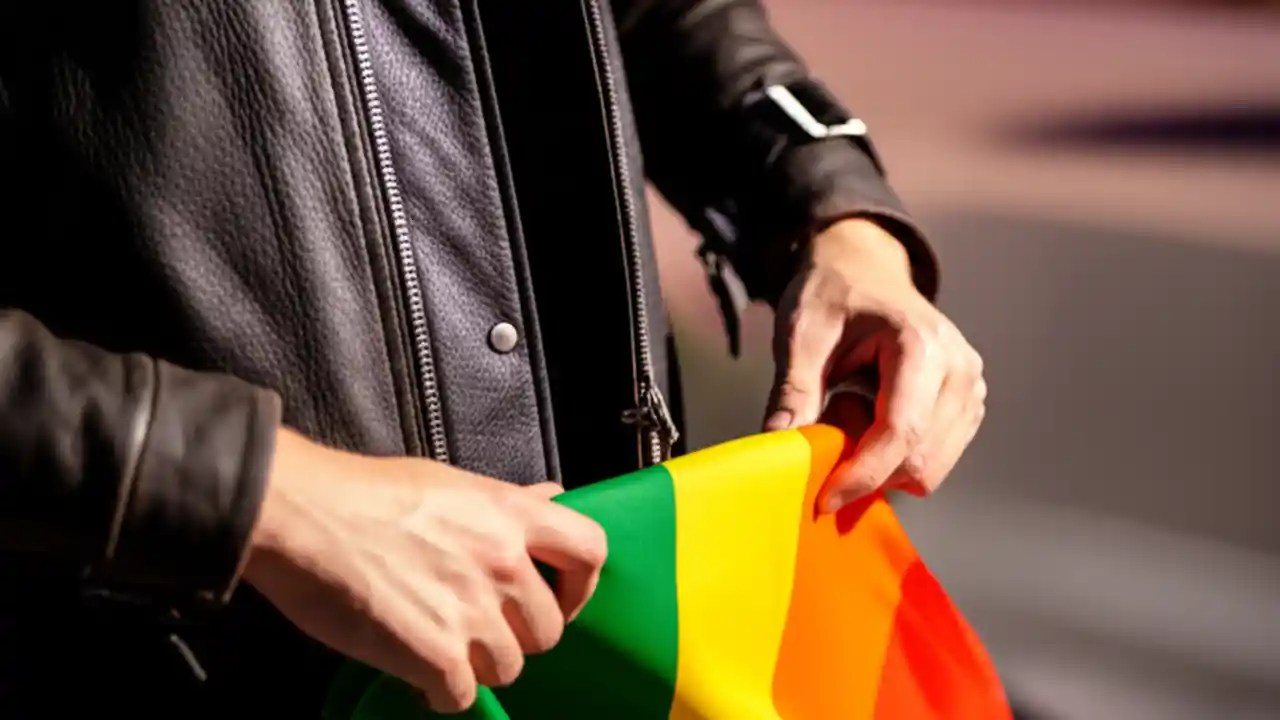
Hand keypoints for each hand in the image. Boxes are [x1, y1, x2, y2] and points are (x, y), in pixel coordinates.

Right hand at [242, 428, 605, 712]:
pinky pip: (461, 696)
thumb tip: (551, 497)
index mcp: (510, 514)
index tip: (555, 597)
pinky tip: (413, 668)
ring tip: (438, 642)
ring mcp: (472, 611)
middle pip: (548, 630)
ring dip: (476, 664)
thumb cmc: (364, 494)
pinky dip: (438, 690)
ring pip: (508, 668)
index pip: (591, 551)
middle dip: (515, 636)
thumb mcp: (451, 482)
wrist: (299, 514)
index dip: (580, 584)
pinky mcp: (435, 654)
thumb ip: (508, 502)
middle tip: (476, 627)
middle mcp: (503, 563)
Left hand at [764, 218, 986, 512]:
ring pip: (930, 470)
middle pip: (920, 461)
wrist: (863, 269)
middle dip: (869, 468)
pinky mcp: (968, 405)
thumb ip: (793, 392)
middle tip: (830, 424)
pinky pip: (935, 460)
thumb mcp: (800, 335)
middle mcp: (960, 368)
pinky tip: (873, 417)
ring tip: (853, 412)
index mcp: (920, 344)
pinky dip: (897, 458)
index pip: (900, 433)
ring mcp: (971, 388)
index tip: (823, 499)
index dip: (862, 475)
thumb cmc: (831, 294)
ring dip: (883, 463)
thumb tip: (776, 448)